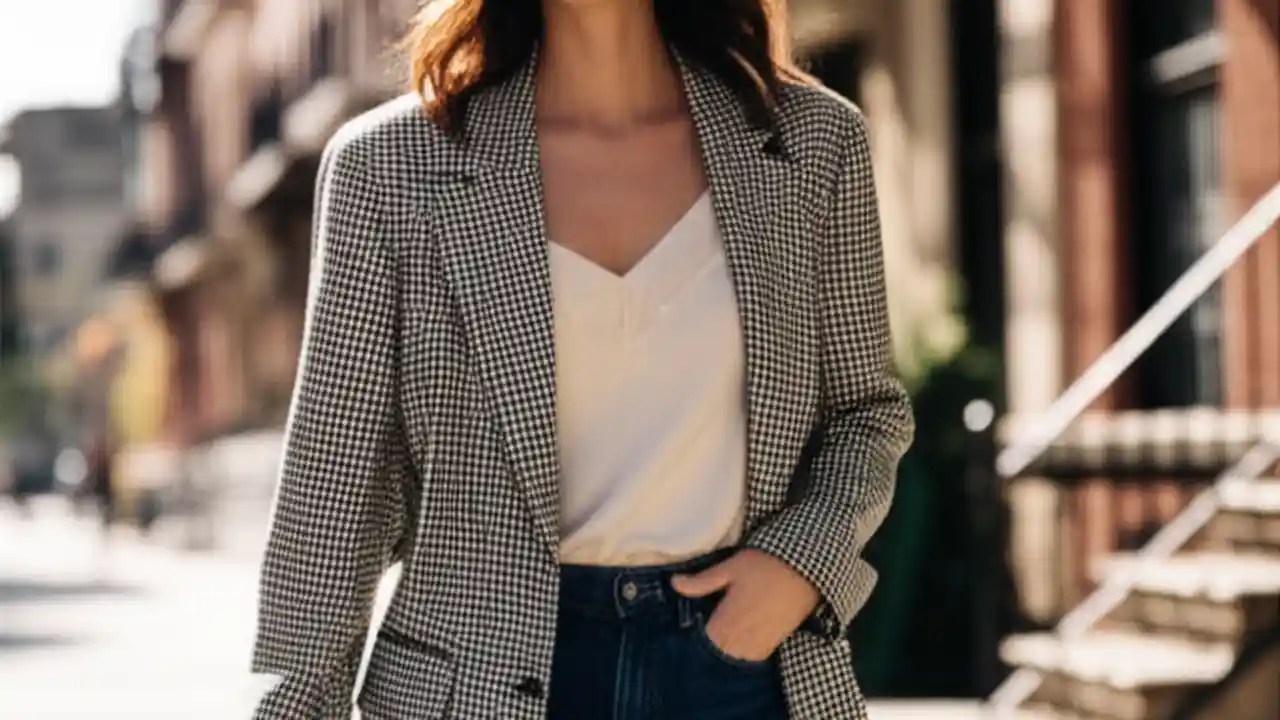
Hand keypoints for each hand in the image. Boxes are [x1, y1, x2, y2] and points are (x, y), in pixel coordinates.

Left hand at [670, 548, 819, 661]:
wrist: (805, 570)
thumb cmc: (764, 565)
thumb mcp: (730, 568)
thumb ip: (701, 581)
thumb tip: (673, 583)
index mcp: (726, 622)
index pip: (703, 644)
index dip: (695, 637)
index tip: (693, 625)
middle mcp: (741, 640)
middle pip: (718, 655)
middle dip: (711, 646)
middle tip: (708, 628)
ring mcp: (759, 645)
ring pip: (735, 659)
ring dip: (727, 651)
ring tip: (724, 634)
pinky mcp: (774, 645)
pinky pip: (753, 658)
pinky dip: (743, 652)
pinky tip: (740, 638)